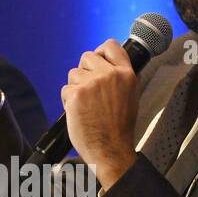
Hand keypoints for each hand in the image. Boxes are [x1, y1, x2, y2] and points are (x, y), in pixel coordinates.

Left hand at [61, 40, 137, 187]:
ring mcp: (91, 83)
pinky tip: (79, 112)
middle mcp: (109, 75)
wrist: (110, 150)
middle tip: (89, 90)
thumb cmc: (119, 129)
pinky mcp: (76, 94)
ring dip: (75, 88)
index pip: (111, 46)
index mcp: (126, 74)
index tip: (97, 60)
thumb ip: (122, 79)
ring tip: (86, 105)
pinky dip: (68, 100)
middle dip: (84, 71)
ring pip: (73, 74)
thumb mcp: (131, 97)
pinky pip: (66, 89)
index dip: (100, 52)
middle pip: (87, 57)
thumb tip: (112, 66)